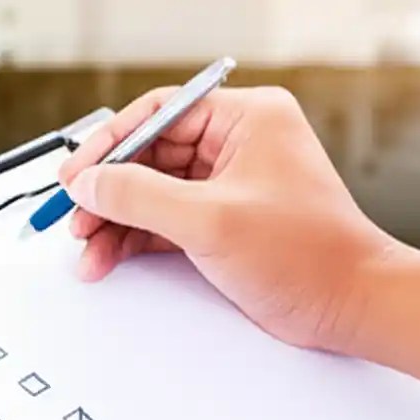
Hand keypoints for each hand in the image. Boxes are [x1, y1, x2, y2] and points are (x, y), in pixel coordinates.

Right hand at [58, 86, 402, 352]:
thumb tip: (90, 183)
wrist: (344, 306)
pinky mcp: (216, 222)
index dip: (110, 143)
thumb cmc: (309, 254)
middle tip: (75, 214)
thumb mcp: (210, 219)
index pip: (159, 114)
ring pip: (147, 193)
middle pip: (146, 156)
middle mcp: (235, 145)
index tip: (77, 172)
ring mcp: (224, 185)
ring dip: (112, 221)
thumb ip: (139, 196)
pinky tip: (105, 257)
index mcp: (247, 119)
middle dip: (107, 191)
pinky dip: (129, 240)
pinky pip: (157, 222)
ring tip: (86, 247)